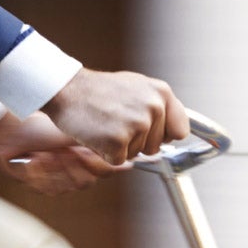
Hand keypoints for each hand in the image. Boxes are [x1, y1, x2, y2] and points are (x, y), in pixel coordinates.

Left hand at [0, 113, 117, 194]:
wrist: (11, 126)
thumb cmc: (44, 125)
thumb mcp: (78, 129)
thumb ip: (106, 138)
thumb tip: (135, 147)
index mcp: (82, 159)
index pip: (100, 172)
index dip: (95, 164)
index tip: (85, 150)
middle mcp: (69, 172)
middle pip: (84, 182)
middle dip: (75, 164)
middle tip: (65, 150)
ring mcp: (52, 180)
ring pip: (65, 186)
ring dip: (56, 167)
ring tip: (47, 153)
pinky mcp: (34, 184)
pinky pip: (44, 188)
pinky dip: (39, 173)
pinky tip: (34, 159)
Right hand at [40, 68, 188, 165]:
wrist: (67, 90)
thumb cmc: (97, 90)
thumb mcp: (136, 87)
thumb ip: (157, 105)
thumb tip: (174, 129)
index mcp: (161, 93)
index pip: (180, 130)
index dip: (165, 136)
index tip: (156, 137)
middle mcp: (153, 107)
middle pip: (156, 147)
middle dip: (137, 142)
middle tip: (117, 124)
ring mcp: (137, 124)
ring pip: (136, 154)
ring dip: (120, 147)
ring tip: (106, 125)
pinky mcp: (118, 141)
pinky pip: (117, 160)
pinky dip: (105, 153)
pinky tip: (98, 134)